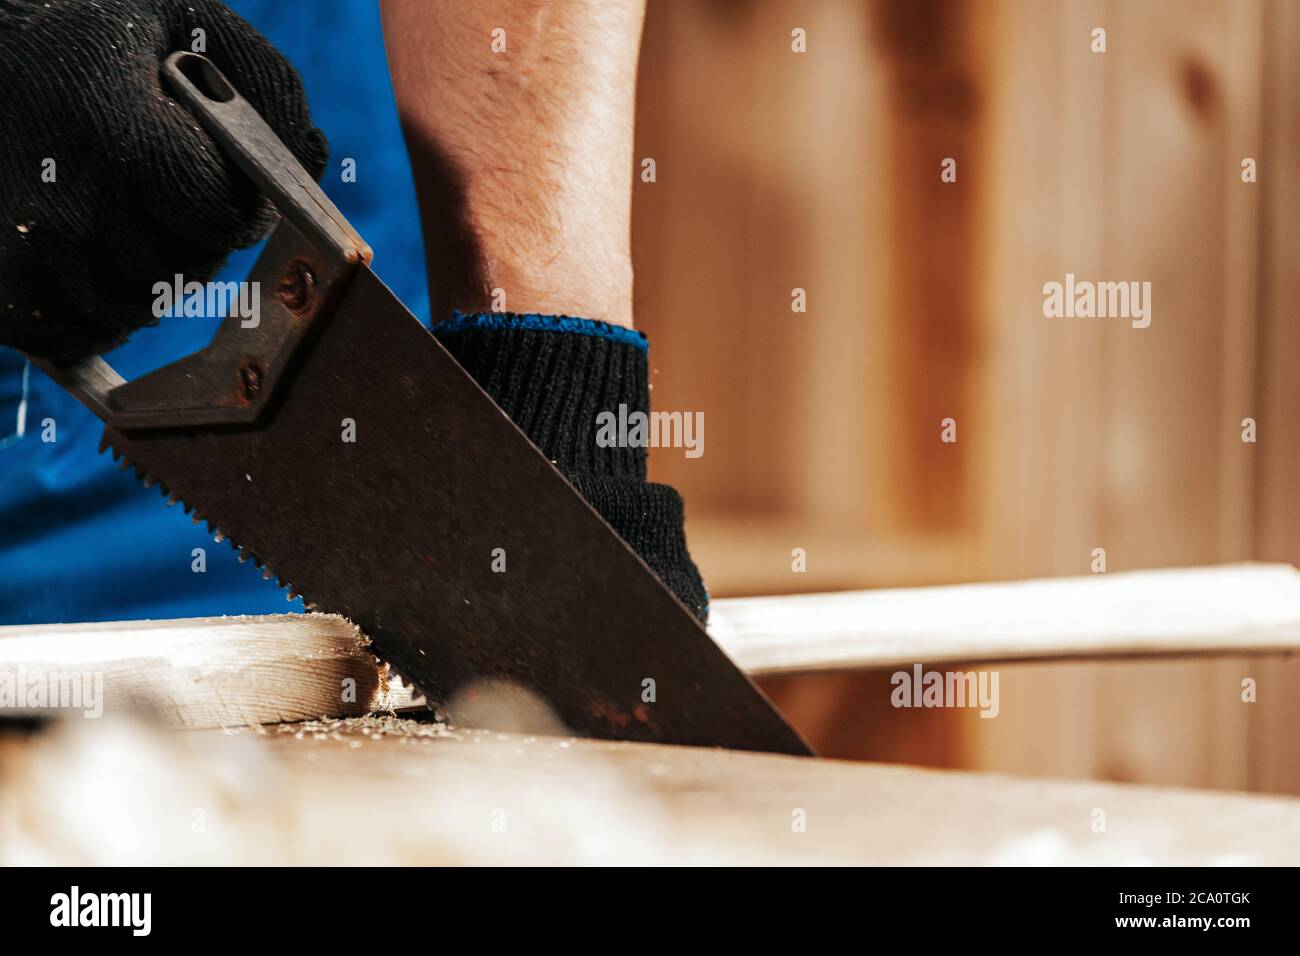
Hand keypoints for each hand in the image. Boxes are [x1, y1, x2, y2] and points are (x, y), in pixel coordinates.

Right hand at [0, 0, 327, 361]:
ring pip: (137, 312)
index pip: (220, 215)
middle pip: (183, 271)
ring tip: (120, 217)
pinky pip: (79, 336)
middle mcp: (64, 197)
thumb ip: (267, 87)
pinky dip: (97, 313)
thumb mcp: (187, 21)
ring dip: (147, 279)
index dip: (241, 210)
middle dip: (194, 241)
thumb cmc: (92, 37)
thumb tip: (313, 160)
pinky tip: (90, 261)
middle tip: (160, 194)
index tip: (223, 186)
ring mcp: (24, 251)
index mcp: (114, 125)